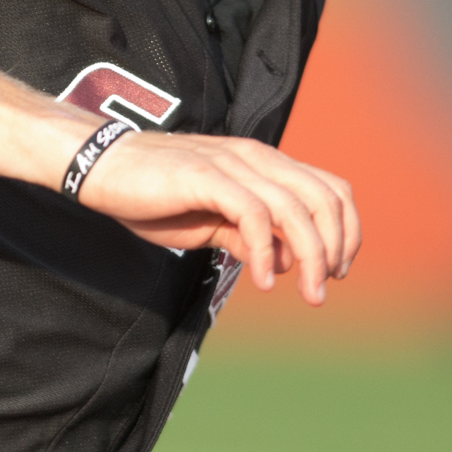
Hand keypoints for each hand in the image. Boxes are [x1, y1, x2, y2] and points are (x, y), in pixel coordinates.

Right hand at [76, 131, 359, 305]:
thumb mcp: (213, 222)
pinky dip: (265, 251)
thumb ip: (248, 236)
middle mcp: (258, 158)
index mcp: (266, 164)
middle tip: (324, 289)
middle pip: (324, 198)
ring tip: (308, 293)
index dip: (346, 230)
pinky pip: (254, 214)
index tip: (337, 270)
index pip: (331, 189)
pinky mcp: (208, 177)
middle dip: (334, 248)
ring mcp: (234, 164)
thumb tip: (281, 263)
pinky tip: (261, 281)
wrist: (105, 168)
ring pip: (295, 208)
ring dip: (311, 256)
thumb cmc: (157, 195)